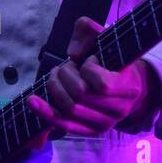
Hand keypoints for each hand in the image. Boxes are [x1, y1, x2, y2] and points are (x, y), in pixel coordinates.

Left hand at [26, 16, 160, 143]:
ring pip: (70, 109)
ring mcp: (105, 123)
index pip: (102, 84)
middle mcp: (119, 109)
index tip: (91, 60)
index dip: (89, 69)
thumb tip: (73, 53)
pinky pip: (64, 125)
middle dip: (66, 75)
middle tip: (66, 66)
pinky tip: (32, 101)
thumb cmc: (113, 60)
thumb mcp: (106, 37)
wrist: (126, 86)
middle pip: (81, 95)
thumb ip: (88, 31)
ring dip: (55, 88)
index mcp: (129, 87)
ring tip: (56, 76)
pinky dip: (45, 112)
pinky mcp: (90, 131)